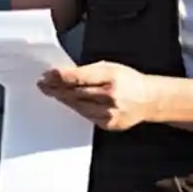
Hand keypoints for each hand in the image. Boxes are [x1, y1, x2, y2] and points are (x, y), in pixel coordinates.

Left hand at [37, 61, 155, 130]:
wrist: (149, 100)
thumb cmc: (128, 81)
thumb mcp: (111, 67)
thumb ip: (88, 71)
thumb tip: (63, 74)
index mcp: (111, 76)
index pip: (79, 77)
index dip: (60, 77)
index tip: (46, 75)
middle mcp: (111, 95)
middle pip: (75, 93)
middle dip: (56, 88)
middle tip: (42, 83)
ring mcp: (110, 112)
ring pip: (78, 106)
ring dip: (63, 98)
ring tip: (51, 91)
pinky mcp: (108, 124)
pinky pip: (86, 115)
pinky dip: (76, 108)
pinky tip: (69, 102)